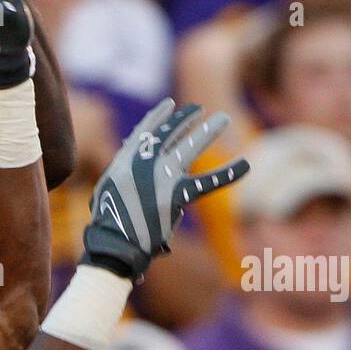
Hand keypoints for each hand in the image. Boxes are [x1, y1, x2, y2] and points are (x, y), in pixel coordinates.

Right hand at [82, 98, 248, 281]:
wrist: (114, 244)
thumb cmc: (108, 222)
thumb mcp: (106, 190)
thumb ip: (120, 172)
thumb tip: (137, 158)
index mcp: (125, 161)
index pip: (145, 132)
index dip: (158, 117)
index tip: (169, 105)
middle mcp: (143, 164)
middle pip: (169, 134)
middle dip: (185, 119)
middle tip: (198, 109)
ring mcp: (161, 178)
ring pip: (189, 148)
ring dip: (207, 131)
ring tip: (223, 119)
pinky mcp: (176, 196)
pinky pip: (206, 183)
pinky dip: (227, 174)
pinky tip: (244, 165)